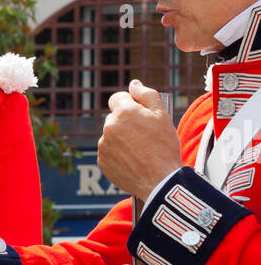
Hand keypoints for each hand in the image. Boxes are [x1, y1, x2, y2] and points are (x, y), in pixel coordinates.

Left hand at [98, 80, 181, 200]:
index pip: (117, 98)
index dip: (129, 104)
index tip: (139, 114)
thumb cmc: (164, 146)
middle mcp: (109, 126)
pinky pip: (108, 151)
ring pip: (111, 135)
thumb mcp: (162, 115)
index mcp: (124, 111)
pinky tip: (132, 160)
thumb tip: (133, 84)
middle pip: (115, 117)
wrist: (160, 180)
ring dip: (121, 138)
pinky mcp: (102, 161)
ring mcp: (103, 145)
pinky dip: (117, 154)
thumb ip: (146, 95)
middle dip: (126, 122)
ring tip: (139, 150)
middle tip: (144, 135)